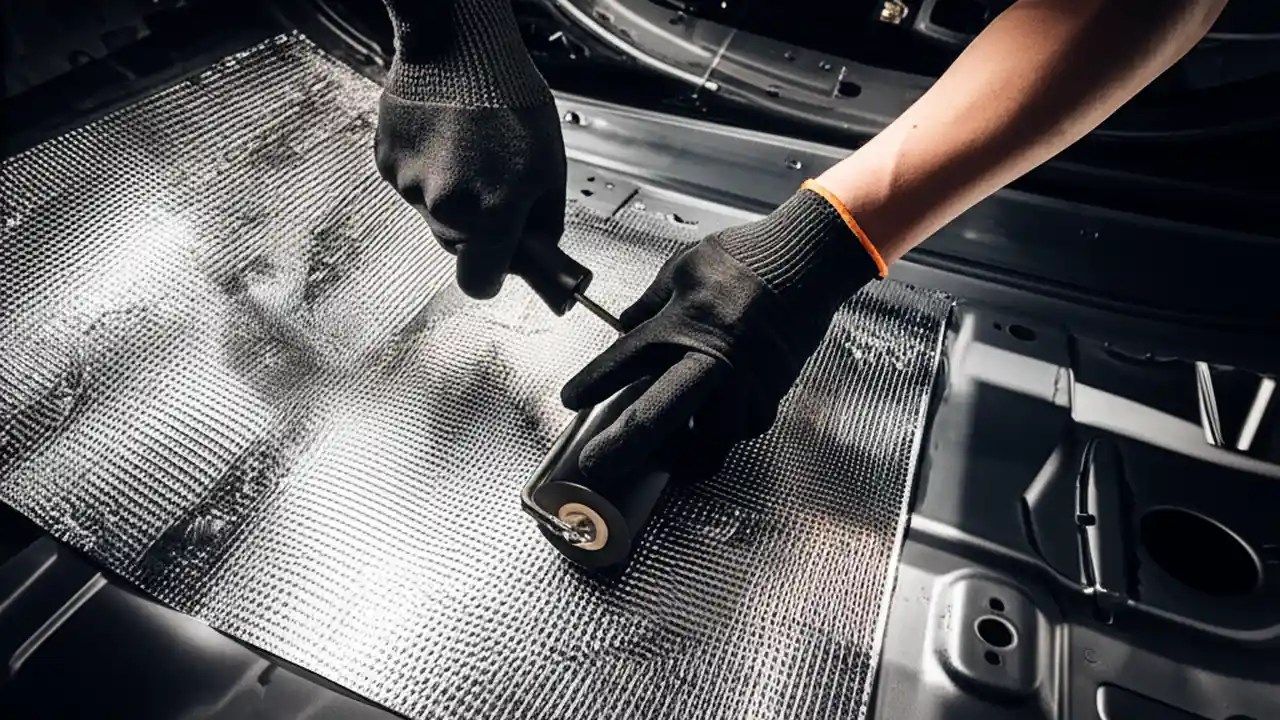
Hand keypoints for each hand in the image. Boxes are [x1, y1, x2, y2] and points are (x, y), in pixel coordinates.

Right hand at [374, 0, 566, 298]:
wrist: (457, 48)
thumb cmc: (508, 98)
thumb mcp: (550, 167)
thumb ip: (543, 221)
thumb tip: (537, 251)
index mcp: (491, 214)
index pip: (480, 283)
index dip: (492, 274)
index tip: (502, 262)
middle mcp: (445, 208)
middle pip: (457, 246)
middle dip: (476, 227)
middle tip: (493, 189)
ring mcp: (410, 187)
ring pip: (433, 214)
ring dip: (451, 194)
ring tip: (468, 151)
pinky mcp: (387, 164)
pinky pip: (411, 186)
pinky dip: (427, 171)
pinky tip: (444, 140)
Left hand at [561, 186, 884, 477]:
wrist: (806, 263)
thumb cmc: (744, 259)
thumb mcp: (682, 268)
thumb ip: (650, 303)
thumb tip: (625, 325)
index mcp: (679, 326)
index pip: (623, 362)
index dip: (592, 385)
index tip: (570, 401)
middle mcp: (709, 363)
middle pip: (657, 418)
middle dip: (621, 448)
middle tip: (595, 467)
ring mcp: (742, 385)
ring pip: (705, 441)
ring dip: (676, 455)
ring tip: (655, 459)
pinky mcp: (770, 395)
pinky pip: (740, 432)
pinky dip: (720, 438)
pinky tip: (705, 435)